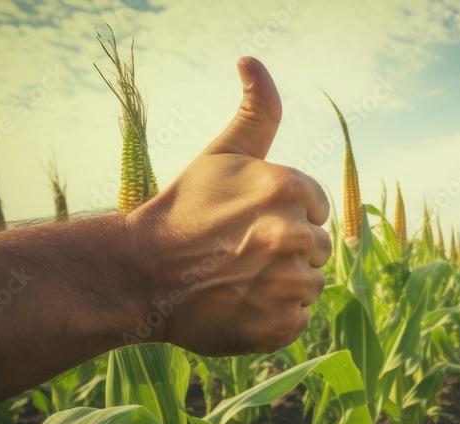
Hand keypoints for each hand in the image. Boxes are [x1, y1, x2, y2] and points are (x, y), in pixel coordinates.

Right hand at [126, 57, 330, 355]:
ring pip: (311, 284)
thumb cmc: (185, 211)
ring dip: (283, 284)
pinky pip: (297, 319)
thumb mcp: (223, 154)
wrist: (141, 276)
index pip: (318, 207)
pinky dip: (274, 318)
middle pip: (318, 247)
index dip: (288, 214)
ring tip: (239, 278)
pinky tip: (241, 304)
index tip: (251, 222)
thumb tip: (252, 59)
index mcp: (287, 188)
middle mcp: (291, 235)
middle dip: (288, 249)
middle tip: (241, 251)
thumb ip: (257, 112)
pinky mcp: (279, 327)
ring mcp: (286, 284)